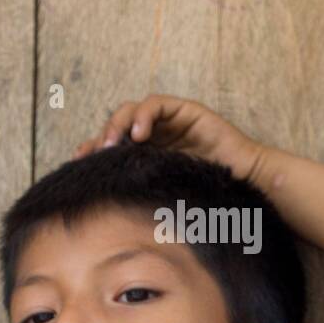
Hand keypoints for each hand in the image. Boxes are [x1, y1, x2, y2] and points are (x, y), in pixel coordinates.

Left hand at [72, 94, 267, 186]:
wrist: (247, 185)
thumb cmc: (211, 196)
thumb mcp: (165, 198)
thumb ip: (141, 196)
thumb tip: (106, 218)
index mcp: (149, 156)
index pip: (113, 147)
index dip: (92, 152)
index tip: (76, 165)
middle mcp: (157, 136)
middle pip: (118, 127)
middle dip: (100, 138)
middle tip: (91, 155)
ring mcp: (171, 122)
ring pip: (132, 110)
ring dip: (117, 124)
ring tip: (112, 144)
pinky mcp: (186, 111)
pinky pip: (156, 104)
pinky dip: (142, 116)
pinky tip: (138, 136)